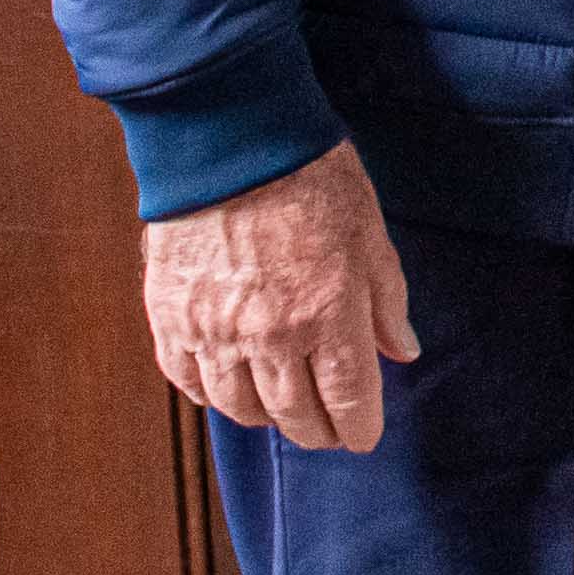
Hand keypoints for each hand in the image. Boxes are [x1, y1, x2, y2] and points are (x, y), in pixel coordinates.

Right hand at [142, 142, 419, 453]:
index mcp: (328, 315)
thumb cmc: (311, 178)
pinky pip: (188, 381)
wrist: (231, 139)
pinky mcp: (169, 317)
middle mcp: (269, 335)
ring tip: (282, 410)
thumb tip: (403, 352)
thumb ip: (386, 301)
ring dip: (266, 418)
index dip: (358, 428)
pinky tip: (227, 387)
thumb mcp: (371, 234)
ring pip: (239, 409)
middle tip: (327, 428)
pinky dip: (210, 394)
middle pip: (295, 416)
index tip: (363, 436)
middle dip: (317, 431)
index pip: (347, 401)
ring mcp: (213, 331)